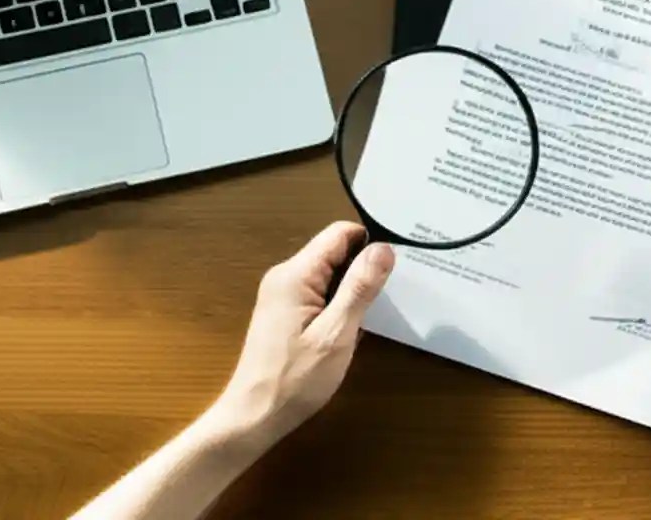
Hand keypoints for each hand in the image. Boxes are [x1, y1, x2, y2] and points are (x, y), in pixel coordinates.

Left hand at [213, 222, 395, 444]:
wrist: (254, 416)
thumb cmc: (295, 379)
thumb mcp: (336, 334)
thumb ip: (359, 288)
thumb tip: (383, 248)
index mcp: (295, 275)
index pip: (339, 234)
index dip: (370, 243)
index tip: (395, 266)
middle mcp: (285, 276)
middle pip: (334, 252)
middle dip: (363, 269)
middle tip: (389, 295)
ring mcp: (282, 295)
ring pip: (328, 274)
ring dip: (351, 290)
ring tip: (371, 316)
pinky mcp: (284, 313)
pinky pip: (319, 293)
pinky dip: (338, 305)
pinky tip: (348, 330)